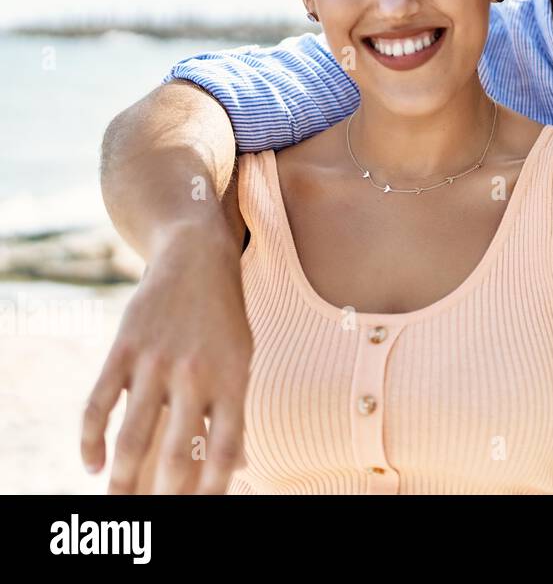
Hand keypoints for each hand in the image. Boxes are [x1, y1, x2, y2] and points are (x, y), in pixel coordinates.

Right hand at [81, 221, 250, 493]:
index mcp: (232, 380)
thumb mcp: (241, 359)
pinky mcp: (122, 350)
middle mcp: (194, 375)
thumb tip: (238, 465)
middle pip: (176, 452)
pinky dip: (90, 441)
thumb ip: (233, 410)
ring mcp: (155, 363)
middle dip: (164, 495)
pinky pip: (98, 405)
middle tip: (153, 515)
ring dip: (122, 479)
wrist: (196, 256)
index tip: (204, 508)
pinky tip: (91, 466)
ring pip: (132, 437)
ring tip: (118, 501)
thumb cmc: (223, 318)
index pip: (226, 449)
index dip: (214, 486)